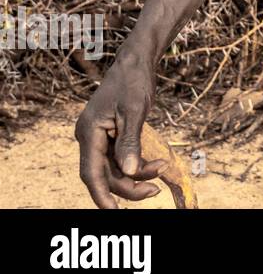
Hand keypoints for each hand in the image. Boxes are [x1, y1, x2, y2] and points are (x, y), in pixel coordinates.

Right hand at [74, 58, 167, 208]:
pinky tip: (156, 165)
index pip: (91, 173)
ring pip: (114, 168)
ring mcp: (99, 137)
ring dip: (136, 175)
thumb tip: (131, 171)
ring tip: (161, 171)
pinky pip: (120, 158)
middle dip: (128, 186)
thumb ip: (130, 141)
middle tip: (155, 190)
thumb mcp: (134, 110)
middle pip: (104, 174)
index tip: (114, 211)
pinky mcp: (111, 135)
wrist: (135, 62)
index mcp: (89, 132)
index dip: (101, 195)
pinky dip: (137, 164)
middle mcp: (90, 137)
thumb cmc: (133, 81)